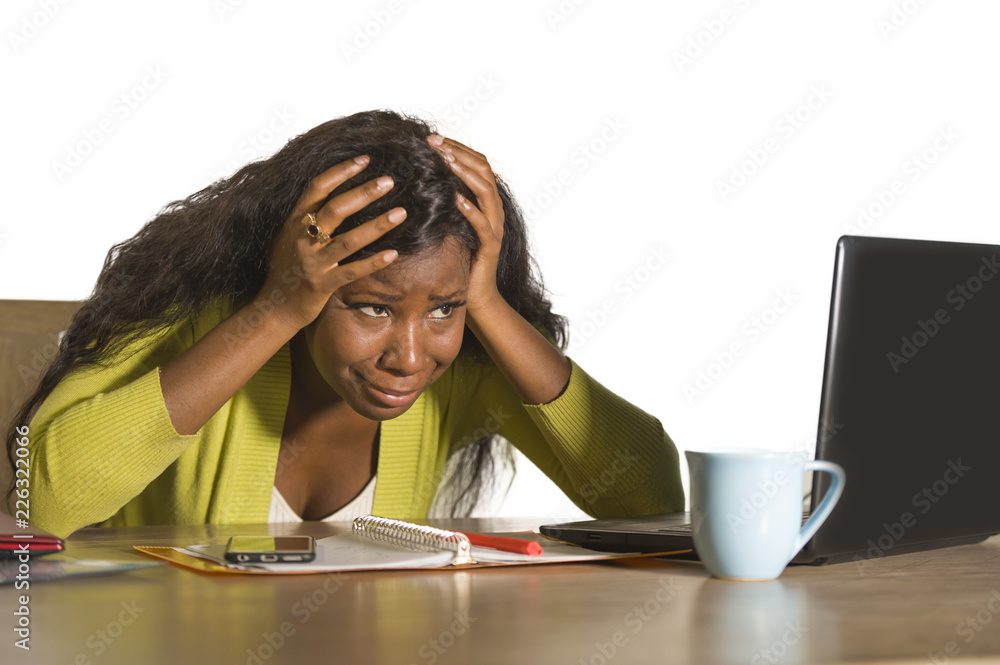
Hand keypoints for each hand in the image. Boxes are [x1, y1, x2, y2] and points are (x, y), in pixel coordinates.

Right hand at [259, 156, 406, 330]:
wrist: (273, 308)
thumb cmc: (285, 270)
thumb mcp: (288, 237)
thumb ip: (306, 217)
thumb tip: (330, 192)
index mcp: (294, 222)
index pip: (317, 188)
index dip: (341, 171)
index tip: (365, 160)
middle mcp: (302, 239)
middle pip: (335, 209)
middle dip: (364, 193)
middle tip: (389, 181)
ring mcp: (312, 262)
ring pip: (348, 240)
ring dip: (377, 226)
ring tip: (401, 213)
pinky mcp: (322, 285)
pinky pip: (351, 271)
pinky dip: (372, 262)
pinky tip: (393, 254)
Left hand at [426, 134, 504, 315]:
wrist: (477, 295)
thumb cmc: (461, 258)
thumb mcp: (451, 223)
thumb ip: (446, 202)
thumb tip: (422, 178)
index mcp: (486, 201)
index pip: (478, 164)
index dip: (457, 148)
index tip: (433, 138)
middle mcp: (494, 210)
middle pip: (484, 170)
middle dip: (458, 153)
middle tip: (435, 142)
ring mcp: (495, 227)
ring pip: (486, 191)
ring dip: (465, 173)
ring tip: (446, 161)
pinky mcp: (491, 246)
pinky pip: (483, 223)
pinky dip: (470, 208)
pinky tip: (455, 198)